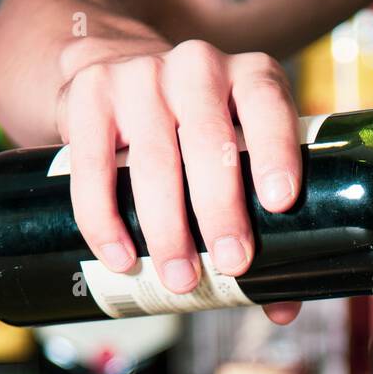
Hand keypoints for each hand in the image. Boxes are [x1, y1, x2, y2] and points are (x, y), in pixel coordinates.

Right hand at [55, 38, 302, 320]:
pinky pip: (92, 164)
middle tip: (231, 264)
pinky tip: (119, 256)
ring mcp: (140, 77)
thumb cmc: (197, 131)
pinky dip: (103, 217)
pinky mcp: (90, 95)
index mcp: (249, 77)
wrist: (119, 67)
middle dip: (220, 209)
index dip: (275, 151)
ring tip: (180, 280)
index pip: (267, 105)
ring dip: (165, 227)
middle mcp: (197, 68)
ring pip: (152, 159)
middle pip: (208, 141)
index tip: (279, 202)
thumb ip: (262, 222)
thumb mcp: (237, 152)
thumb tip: (282, 307)